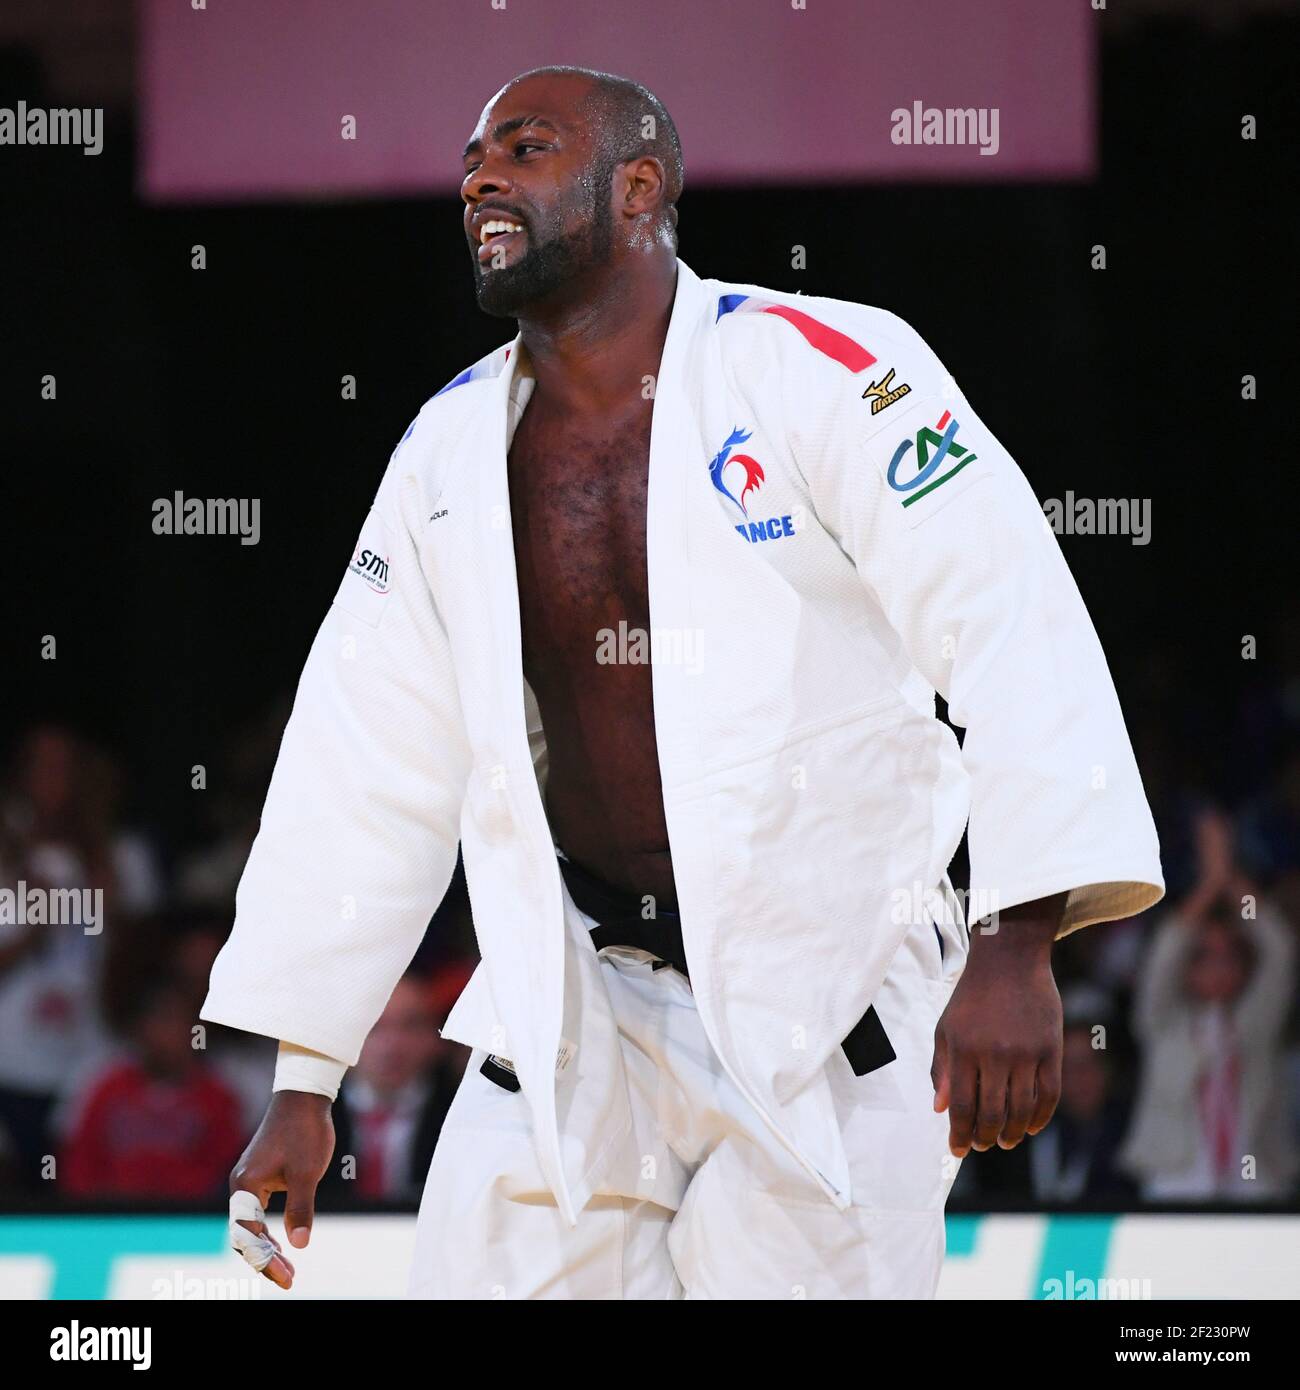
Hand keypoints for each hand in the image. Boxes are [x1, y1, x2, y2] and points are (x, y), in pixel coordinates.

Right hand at [229, 1091, 334, 1288]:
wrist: (304, 1096)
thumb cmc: (304, 1131)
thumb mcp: (306, 1172)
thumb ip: (301, 1209)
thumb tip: (299, 1245)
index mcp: (244, 1187)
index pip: (249, 1237)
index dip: (266, 1262)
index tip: (287, 1279)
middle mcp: (240, 1186)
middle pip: (245, 1235)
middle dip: (265, 1260)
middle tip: (289, 1280)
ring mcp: (248, 1181)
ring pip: (251, 1226)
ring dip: (267, 1249)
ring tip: (288, 1270)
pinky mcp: (260, 1176)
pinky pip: (257, 1213)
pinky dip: (269, 1232)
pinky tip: (283, 1244)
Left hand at [931, 895, 1063, 1156]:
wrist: (1010, 961)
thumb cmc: (972, 997)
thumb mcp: (946, 1028)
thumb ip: (941, 1069)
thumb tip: (940, 1109)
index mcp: (963, 1049)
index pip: (962, 1105)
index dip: (959, 1134)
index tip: (958, 1150)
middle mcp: (994, 1054)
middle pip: (993, 1113)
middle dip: (985, 1137)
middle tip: (983, 1144)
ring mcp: (1025, 1053)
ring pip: (1022, 1110)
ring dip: (1013, 1133)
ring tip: (1006, 1140)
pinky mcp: (1050, 1049)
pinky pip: (1049, 1094)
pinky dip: (1041, 1117)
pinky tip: (1033, 1127)